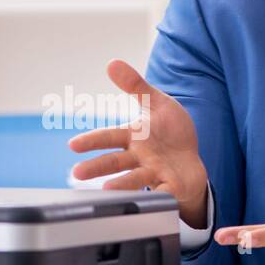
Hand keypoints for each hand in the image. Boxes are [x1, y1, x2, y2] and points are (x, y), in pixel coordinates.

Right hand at [68, 59, 210, 226]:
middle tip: (77, 173)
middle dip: (96, 167)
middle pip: (115, 162)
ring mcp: (154, 173)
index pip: (109, 137)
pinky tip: (151, 201)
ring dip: (121, 184)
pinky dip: (157, 197)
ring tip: (106, 189)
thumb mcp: (157, 104)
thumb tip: (112, 63)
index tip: (73, 145)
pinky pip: (163, 193)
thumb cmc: (170, 133)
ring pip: (135, 180)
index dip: (91, 141)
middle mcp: (139, 157)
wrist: (191, 162)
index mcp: (133, 137)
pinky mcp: (170, 187)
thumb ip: (136, 86)